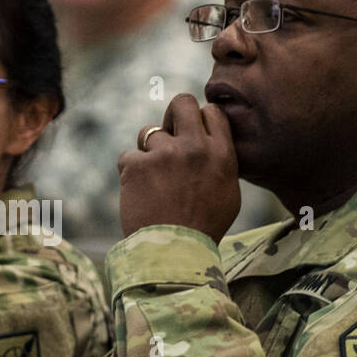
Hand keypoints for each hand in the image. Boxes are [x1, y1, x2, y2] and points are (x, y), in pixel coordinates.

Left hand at [117, 93, 241, 242]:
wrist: (174, 253)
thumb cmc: (203, 228)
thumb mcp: (228, 193)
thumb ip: (220, 161)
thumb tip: (211, 141)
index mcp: (221, 153)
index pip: (211, 111)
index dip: (199, 120)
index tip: (193, 135)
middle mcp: (194, 147)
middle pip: (181, 103)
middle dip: (172, 116)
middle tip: (169, 139)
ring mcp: (164, 154)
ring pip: (148, 132)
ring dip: (148, 152)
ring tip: (154, 182)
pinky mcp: (137, 165)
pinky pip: (128, 157)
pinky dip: (131, 174)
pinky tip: (139, 194)